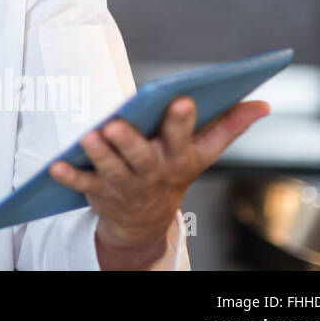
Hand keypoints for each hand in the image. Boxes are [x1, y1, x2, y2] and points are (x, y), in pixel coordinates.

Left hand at [47, 95, 270, 266]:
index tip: (181, 99)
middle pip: (143, 156)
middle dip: (131, 141)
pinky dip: (69, 176)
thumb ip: (230, 126)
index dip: (182, 121)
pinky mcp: (99, 193)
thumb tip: (263, 104)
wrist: (145, 221)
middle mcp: (153, 171)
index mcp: (179, 157)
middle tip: (118, 124)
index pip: (184, 137)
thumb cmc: (173, 170)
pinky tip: (56, 166)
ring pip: (112, 169)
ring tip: (89, 137)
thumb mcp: (204, 153)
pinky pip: (82, 185)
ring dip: (100, 154)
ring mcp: (125, 184)